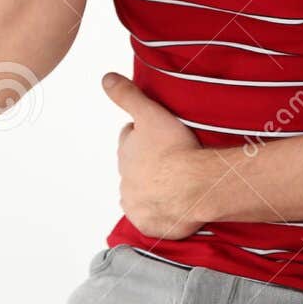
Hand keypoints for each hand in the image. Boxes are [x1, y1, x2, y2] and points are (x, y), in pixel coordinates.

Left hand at [102, 72, 207, 238]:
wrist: (196, 186)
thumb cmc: (176, 150)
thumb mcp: (150, 113)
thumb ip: (127, 95)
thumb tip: (106, 79)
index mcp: (125, 153)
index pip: (129, 138)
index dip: (144, 134)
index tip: (159, 135)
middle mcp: (124, 180)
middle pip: (135, 167)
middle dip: (148, 163)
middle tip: (171, 159)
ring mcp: (135, 204)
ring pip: (141, 193)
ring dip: (153, 188)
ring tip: (175, 183)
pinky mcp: (148, 225)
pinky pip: (151, 218)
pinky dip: (159, 212)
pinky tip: (173, 205)